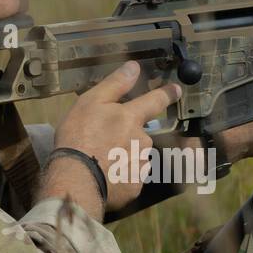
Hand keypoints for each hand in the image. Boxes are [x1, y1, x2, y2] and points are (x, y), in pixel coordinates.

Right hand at [48, 60, 179, 212]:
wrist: (75, 177)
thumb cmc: (79, 135)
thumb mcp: (91, 102)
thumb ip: (115, 84)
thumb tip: (134, 67)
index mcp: (132, 118)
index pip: (155, 101)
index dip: (167, 94)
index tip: (177, 90)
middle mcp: (142, 140)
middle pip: (141, 134)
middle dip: (128, 136)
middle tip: (104, 142)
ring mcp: (140, 164)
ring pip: (137, 156)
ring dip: (125, 156)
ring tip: (102, 160)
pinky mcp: (135, 185)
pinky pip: (132, 177)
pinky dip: (122, 175)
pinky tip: (107, 175)